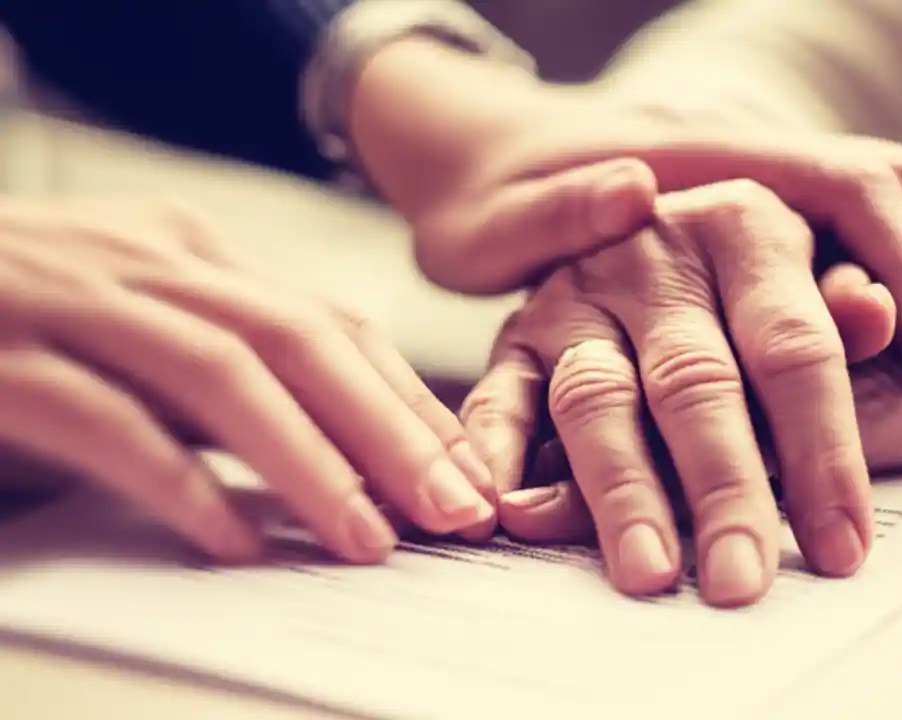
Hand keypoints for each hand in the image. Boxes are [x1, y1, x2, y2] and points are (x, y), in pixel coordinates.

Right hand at [0, 198, 493, 561]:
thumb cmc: (30, 323)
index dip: (409, 402)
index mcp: (192, 249)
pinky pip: (107, 419)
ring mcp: (69, 301)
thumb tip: (350, 452)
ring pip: (220, 374)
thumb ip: (232, 373)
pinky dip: (179, 481)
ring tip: (367, 537)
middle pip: (299, 340)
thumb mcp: (146, 327)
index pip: (331, 324)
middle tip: (454, 509)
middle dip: (390, 430)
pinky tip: (231, 539)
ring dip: (307, 460)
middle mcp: (145, 261)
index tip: (466, 473)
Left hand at [349, 41, 901, 394]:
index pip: (839, 193)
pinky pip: (892, 211)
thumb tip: (636, 191)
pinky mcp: (781, 202)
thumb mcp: (492, 222)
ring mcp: (774, 176)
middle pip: (897, 189)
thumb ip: (556, 217)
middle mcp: (755, 159)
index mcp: (703, 164)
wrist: (482, 148)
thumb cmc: (486, 203)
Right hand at [460, 180, 898, 606]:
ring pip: (598, 398)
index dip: (823, 451)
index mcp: (750, 225)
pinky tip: (510, 522)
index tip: (841, 546)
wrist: (681, 254)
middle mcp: (657, 248)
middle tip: (742, 581)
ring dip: (622, 491)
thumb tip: (873, 314)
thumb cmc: (771, 292)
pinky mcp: (517, 335)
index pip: (795, 348)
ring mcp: (578, 291)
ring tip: (649, 572)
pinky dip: (499, 461)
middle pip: (695, 380)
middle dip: (722, 488)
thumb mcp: (826, 280)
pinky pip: (500, 401)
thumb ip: (845, 314)